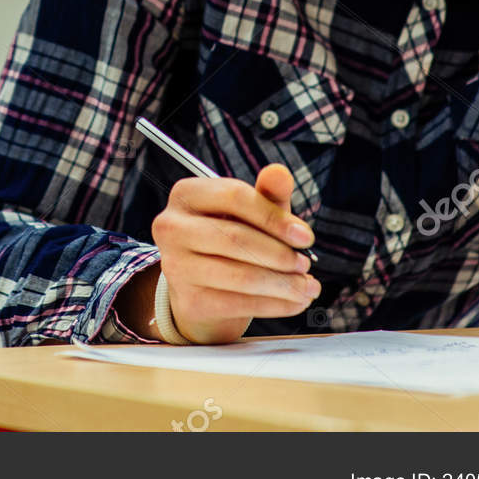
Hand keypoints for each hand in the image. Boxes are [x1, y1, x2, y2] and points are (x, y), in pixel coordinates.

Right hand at [142, 163, 319, 344]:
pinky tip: (294, 301)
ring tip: (306, 286)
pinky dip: (276, 305)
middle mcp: (172, 227)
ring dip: (283, 284)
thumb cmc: (229, 241)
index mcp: (186, 194)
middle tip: (305, 264)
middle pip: (236, 238)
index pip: (235, 197)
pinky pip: (240, 304)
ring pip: (241, 276)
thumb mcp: (250, 213)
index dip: (275, 217)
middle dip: (280, 254)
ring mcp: (176, 265)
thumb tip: (280, 173)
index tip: (305, 236)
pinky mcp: (188, 300)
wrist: (203, 288)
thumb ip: (267, 194)